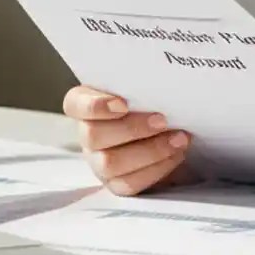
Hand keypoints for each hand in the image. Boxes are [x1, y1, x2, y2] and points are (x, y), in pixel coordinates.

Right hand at [62, 85, 193, 195]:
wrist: (174, 130)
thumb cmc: (156, 102)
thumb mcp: (148, 87)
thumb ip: (145, 82)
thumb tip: (164, 71)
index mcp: (88, 104)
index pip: (75, 104)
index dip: (94, 106)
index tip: (123, 103)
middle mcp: (88, 134)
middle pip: (92, 136)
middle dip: (132, 128)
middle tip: (163, 119)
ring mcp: (99, 162)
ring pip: (110, 163)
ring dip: (150, 151)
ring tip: (179, 138)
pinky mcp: (116, 183)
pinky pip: (129, 183)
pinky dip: (157, 169)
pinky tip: (176, 154)